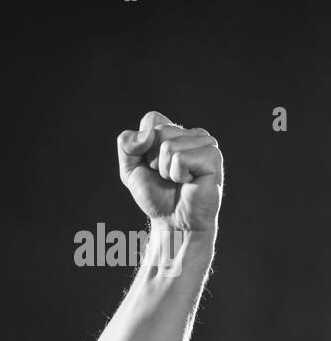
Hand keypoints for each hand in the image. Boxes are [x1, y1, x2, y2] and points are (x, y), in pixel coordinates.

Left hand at [117, 111, 222, 232]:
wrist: (173, 221)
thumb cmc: (155, 195)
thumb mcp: (129, 169)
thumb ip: (126, 145)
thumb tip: (147, 134)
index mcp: (175, 132)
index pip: (151, 119)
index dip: (141, 145)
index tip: (150, 165)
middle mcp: (192, 133)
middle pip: (158, 132)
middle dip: (153, 160)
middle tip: (165, 176)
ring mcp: (206, 142)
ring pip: (168, 146)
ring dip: (165, 170)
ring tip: (177, 180)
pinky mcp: (213, 156)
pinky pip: (180, 158)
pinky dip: (177, 174)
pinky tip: (189, 181)